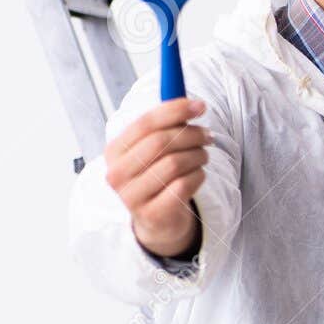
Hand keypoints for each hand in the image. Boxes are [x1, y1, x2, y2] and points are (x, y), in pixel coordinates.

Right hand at [104, 96, 212, 256]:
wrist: (156, 220)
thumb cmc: (156, 175)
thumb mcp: (153, 150)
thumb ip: (166, 126)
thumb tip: (193, 103)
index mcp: (115, 151)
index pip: (145, 123)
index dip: (175, 110)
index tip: (200, 105)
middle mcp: (117, 174)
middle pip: (160, 142)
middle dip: (191, 134)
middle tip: (208, 134)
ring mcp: (132, 196)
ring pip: (175, 163)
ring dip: (198, 155)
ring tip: (203, 156)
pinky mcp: (152, 214)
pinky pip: (184, 184)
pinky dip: (198, 175)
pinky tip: (197, 175)